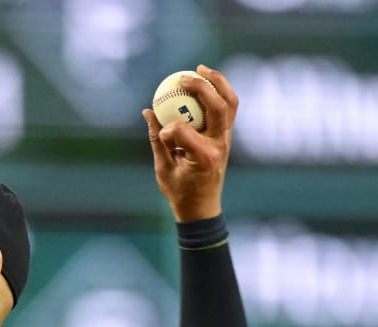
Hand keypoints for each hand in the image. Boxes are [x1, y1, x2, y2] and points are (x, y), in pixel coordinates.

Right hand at [142, 64, 237, 222]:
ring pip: (230, 103)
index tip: (161, 138)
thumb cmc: (180, 191)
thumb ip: (156, 139)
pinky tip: (204, 81)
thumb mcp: (163, 168)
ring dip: (218, 82)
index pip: (183, 130)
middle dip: (202, 87)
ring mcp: (226, 139)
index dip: (167, 130)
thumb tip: (148, 112)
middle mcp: (219, 145)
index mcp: (202, 157)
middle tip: (184, 77)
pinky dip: (219, 92)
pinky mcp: (226, 136)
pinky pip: (227, 108)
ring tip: (201, 68)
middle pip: (218, 107)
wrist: (202, 207)